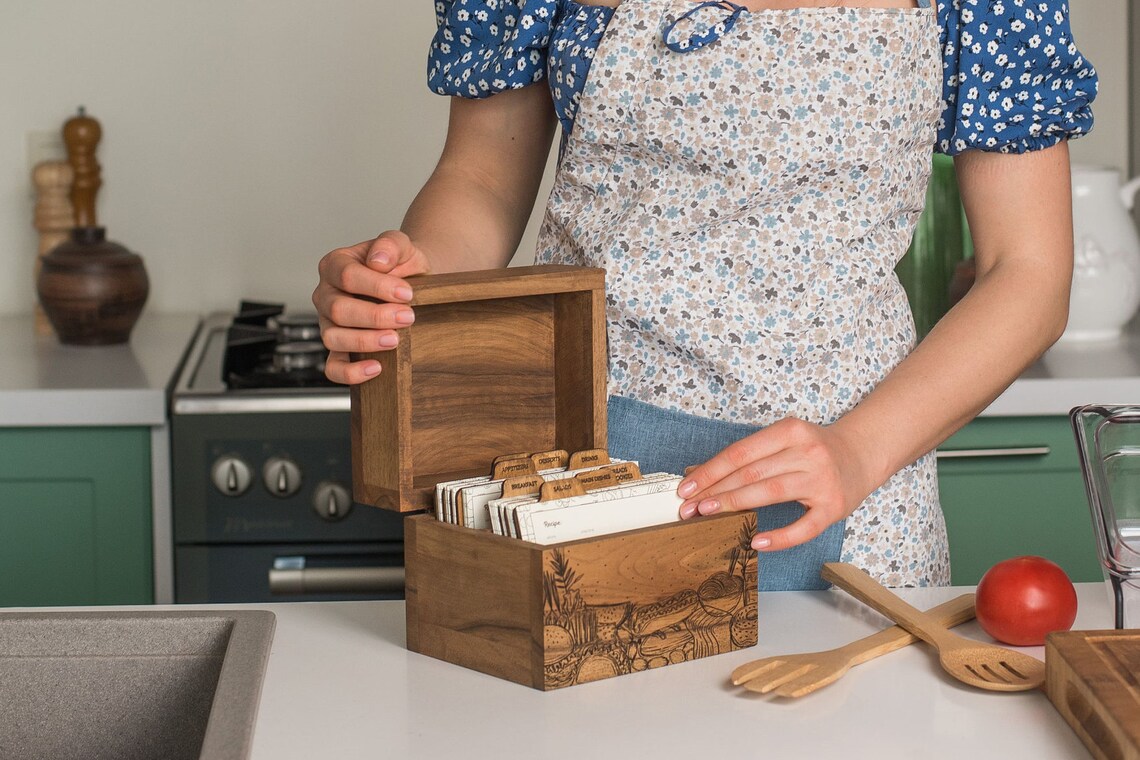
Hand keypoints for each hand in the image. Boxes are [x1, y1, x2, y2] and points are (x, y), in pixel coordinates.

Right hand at [312, 230, 431, 383]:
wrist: (410, 284)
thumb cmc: (401, 265)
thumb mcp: (402, 246)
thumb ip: (390, 244)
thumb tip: (377, 261)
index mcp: (335, 265)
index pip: (348, 276)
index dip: (377, 287)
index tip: (407, 293)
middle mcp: (326, 295)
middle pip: (338, 309)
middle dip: (375, 316)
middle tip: (407, 317)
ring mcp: (328, 323)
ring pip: (333, 337)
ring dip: (365, 341)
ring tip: (395, 339)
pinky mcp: (338, 348)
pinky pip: (333, 367)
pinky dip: (351, 372)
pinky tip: (377, 368)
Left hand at [675, 418, 872, 551]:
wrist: (863, 453)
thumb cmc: (815, 449)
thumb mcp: (785, 439)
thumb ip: (751, 455)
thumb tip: (703, 475)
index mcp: (790, 431)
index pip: (741, 452)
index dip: (710, 471)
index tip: (686, 487)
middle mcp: (807, 452)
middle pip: (751, 473)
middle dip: (715, 491)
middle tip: (688, 507)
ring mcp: (822, 480)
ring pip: (770, 493)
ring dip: (735, 504)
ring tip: (707, 514)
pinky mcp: (834, 507)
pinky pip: (803, 528)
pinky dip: (779, 537)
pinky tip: (756, 542)